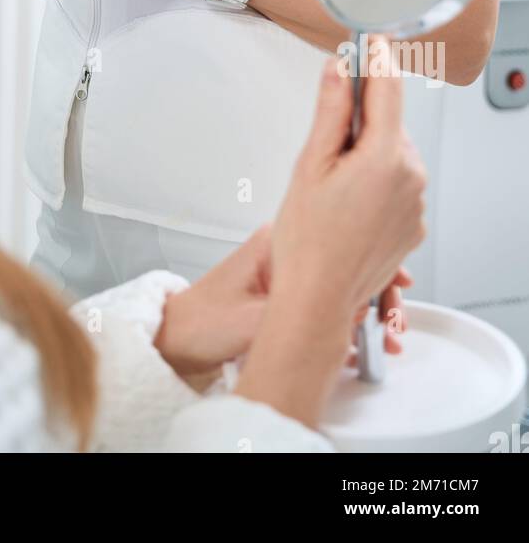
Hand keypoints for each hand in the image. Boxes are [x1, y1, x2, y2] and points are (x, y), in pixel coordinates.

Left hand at [152, 228, 411, 381]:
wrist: (176, 338)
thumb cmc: (204, 320)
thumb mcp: (254, 319)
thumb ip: (301, 311)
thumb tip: (347, 310)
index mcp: (277, 241)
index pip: (339, 235)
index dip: (374, 258)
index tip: (398, 280)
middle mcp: (287, 250)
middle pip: (347, 256)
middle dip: (377, 286)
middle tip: (395, 317)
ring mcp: (289, 272)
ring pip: (342, 277)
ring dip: (366, 302)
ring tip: (386, 331)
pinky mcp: (288, 294)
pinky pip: (329, 295)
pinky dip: (349, 313)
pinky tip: (363, 335)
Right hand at [269, 35, 426, 318]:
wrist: (317, 299)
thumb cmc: (307, 240)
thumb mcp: (310, 164)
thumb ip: (329, 111)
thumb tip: (338, 71)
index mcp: (385, 157)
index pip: (388, 90)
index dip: (377, 59)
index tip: (373, 40)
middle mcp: (411, 177)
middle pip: (387, 125)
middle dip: (359, 123)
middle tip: (324, 148)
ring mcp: (416, 204)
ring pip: (392, 155)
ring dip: (367, 155)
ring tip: (331, 187)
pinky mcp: (414, 225)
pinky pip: (397, 185)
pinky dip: (375, 183)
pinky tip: (347, 206)